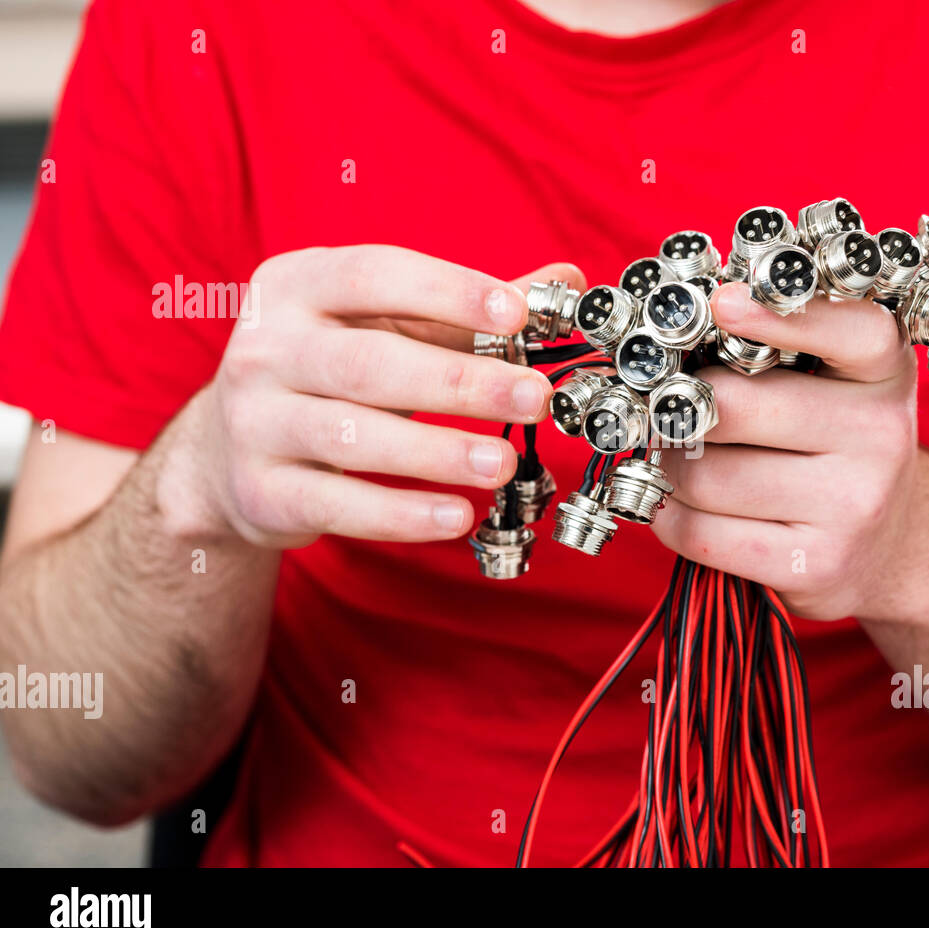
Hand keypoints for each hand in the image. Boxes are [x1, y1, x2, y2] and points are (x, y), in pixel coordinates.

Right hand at [170, 245, 582, 548]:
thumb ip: (467, 309)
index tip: (517, 314)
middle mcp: (264, 348)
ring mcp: (254, 423)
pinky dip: (401, 514)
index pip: (375, 276)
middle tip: (534, 397)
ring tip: (502, 462)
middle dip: (460, 381)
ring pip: (352, 437)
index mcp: (296, 285)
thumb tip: (566, 280)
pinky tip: (458, 514)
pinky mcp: (261, 492)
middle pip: (370, 363)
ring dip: (436, 453)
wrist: (226, 452)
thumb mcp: (387, 328)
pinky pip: (337, 504)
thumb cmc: (331, 374)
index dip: (449, 292)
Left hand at [652, 282, 917, 620]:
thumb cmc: (836, 446)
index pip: (847, 331)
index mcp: (883, 372)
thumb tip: (675, 344)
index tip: (724, 303)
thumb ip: (777, 351)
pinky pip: (701, 533)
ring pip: (705, 476)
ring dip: (669, 467)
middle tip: (668, 411)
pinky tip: (682, 506)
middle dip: (682, 409)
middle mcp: (879, 436)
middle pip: (734, 408)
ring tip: (682, 461)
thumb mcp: (838, 383)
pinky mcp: (815, 566)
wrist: (892, 545)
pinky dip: (669, 516)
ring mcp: (851, 507)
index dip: (779, 315)